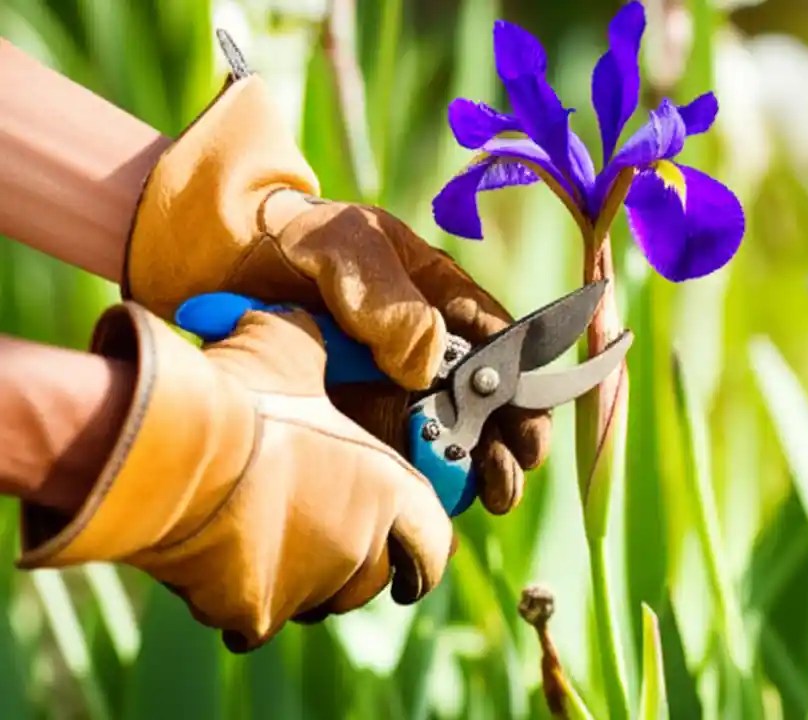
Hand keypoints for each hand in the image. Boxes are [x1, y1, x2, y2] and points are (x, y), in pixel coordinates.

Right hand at [17, 301, 453, 651]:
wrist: (168, 450)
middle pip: (368, 576)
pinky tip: (219, 571)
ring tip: (264, 543)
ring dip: (300, 583)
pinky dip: (241, 604)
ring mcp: (307, 586)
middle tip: (314, 535)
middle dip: (349, 565)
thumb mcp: (290, 350)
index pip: (433, 542)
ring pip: (314, 601)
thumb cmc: (240, 398)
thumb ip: (315, 350)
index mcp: (387, 490)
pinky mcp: (254, 613)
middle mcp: (359, 546)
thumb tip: (310, 332)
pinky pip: (254, 622)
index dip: (426, 553)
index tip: (415, 566)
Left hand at [125, 73, 547, 513]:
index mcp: (439, 296)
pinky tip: (438, 501)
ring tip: (489, 495)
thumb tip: (426, 365)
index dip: (522, 383)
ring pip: (449, 432)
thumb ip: (389, 300)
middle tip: (511, 472)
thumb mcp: (346, 248)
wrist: (212, 255)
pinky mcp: (357, 415)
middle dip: (508, 436)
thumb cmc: (291, 237)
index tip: (528, 420)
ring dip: (474, 465)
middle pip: (484, 397)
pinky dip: (422, 478)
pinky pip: (400, 452)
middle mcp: (424, 346)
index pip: (498, 341)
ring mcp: (391, 384)